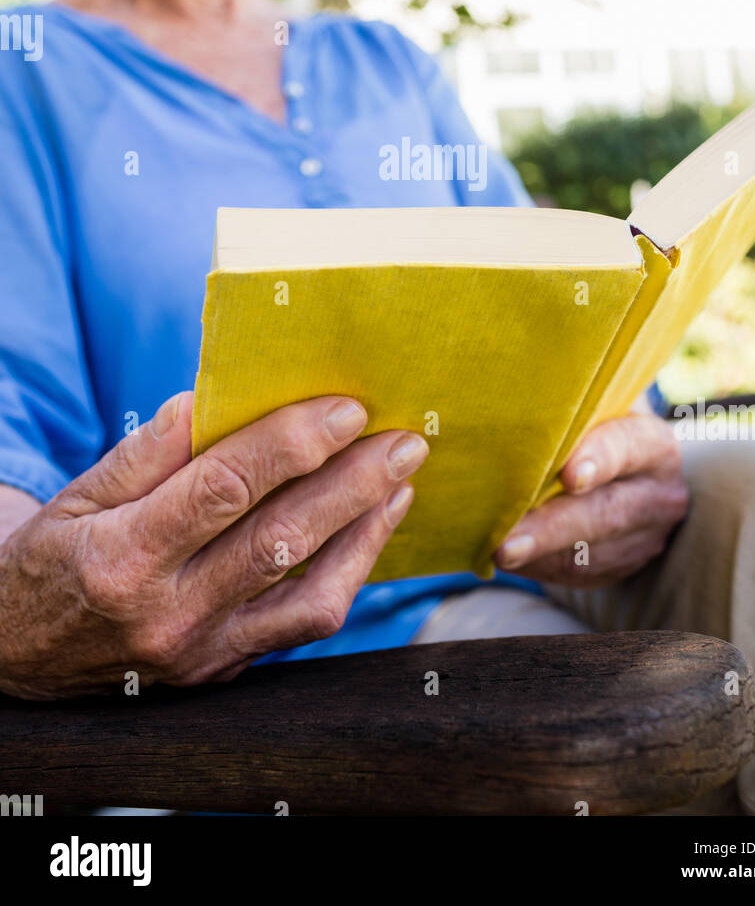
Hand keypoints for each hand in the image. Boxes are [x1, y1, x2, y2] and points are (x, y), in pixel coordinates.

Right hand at [0, 392, 426, 698]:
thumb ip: (149, 451)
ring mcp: (202, 652)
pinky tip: (369, 528)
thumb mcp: (80, 495)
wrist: (22, 656)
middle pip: (280, 539)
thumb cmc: (56, 557)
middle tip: (402, 439)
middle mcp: (167, 615)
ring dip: (365, 530)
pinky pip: (303, 624)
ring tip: (401, 479)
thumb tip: (214, 398)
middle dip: (352, 483)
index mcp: (123, 557)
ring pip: (308, 594)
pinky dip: (348, 572)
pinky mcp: (225, 669)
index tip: (344, 408)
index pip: (223, 489)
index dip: (291, 445)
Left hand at [494, 413, 687, 586]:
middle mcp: (660, 494)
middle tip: (506, 544)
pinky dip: (541, 567)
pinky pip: (581, 573)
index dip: (597, 460)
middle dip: (551, 529)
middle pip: (604, 513)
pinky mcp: (625, 566)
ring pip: (591, 553)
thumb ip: (571, 413)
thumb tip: (510, 415)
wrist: (628, 469)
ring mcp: (647, 537)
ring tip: (497, 553)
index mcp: (654, 445)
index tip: (568, 476)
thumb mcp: (596, 410)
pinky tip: (512, 561)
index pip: (626, 448)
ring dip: (540, 556)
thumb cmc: (596, 427)